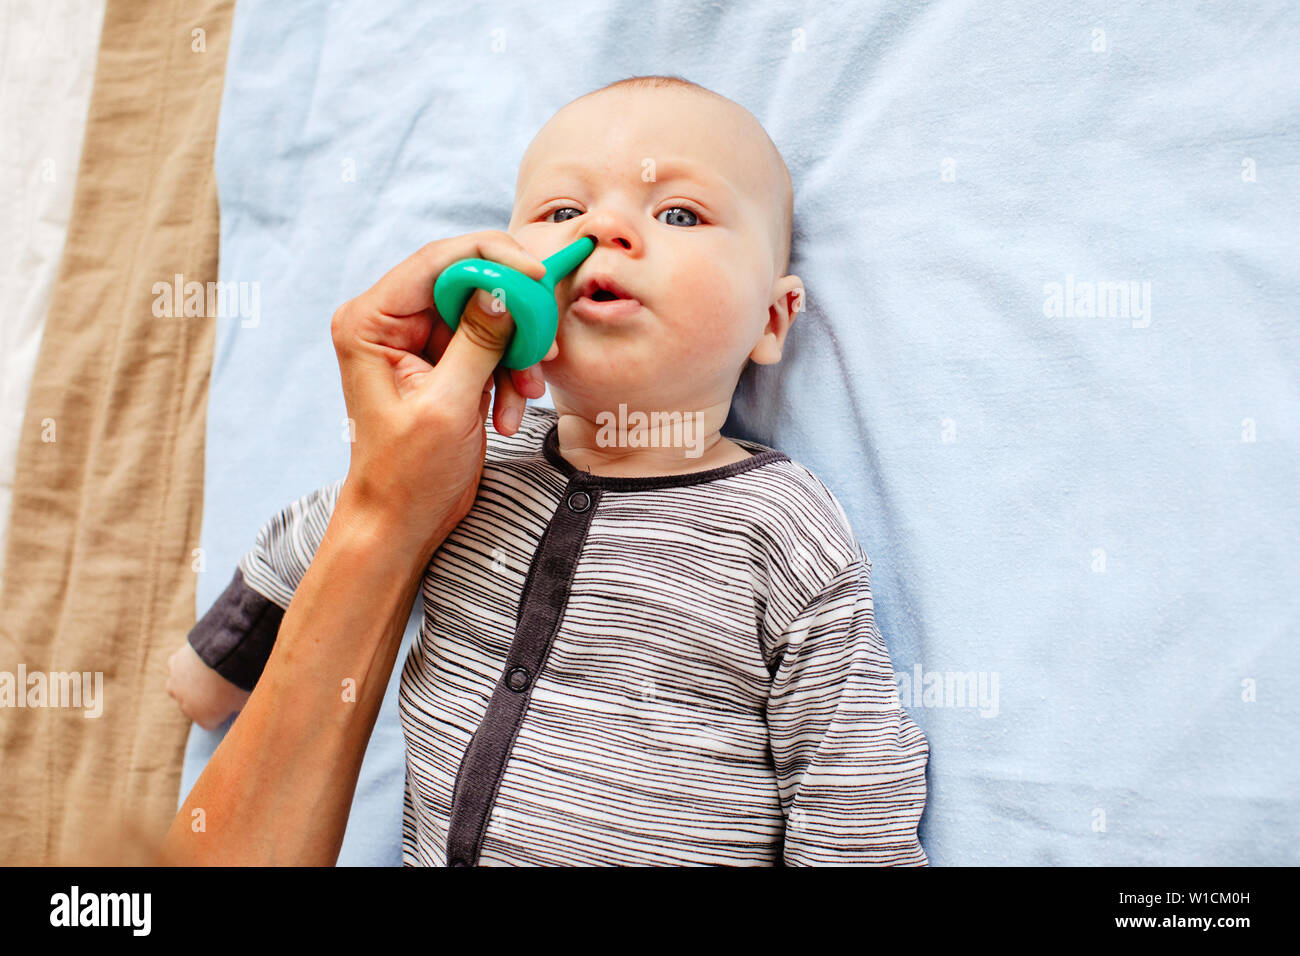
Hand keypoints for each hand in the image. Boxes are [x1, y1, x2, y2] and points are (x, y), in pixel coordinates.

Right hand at [166, 641, 250, 730]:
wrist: (226, 654)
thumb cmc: (241, 679)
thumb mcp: (247, 700)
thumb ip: (239, 707)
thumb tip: (239, 705)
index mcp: (204, 719)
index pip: (210, 723)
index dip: (220, 714)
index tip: (230, 705)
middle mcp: (185, 706)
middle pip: (191, 707)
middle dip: (203, 699)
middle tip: (221, 686)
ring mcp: (177, 684)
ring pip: (178, 688)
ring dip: (189, 683)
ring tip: (206, 673)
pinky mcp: (174, 663)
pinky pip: (176, 666)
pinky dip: (185, 663)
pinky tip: (198, 658)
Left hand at [329, 230, 557, 556]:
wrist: (402, 521)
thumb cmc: (408, 475)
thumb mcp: (448, 406)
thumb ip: (478, 341)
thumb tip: (506, 289)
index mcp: (371, 321)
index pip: (439, 261)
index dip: (494, 258)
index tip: (540, 276)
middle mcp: (390, 321)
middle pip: (468, 284)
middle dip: (513, 317)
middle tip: (543, 347)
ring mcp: (419, 342)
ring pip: (488, 316)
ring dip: (515, 355)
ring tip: (525, 396)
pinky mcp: (444, 363)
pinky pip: (491, 347)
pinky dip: (509, 376)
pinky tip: (509, 416)